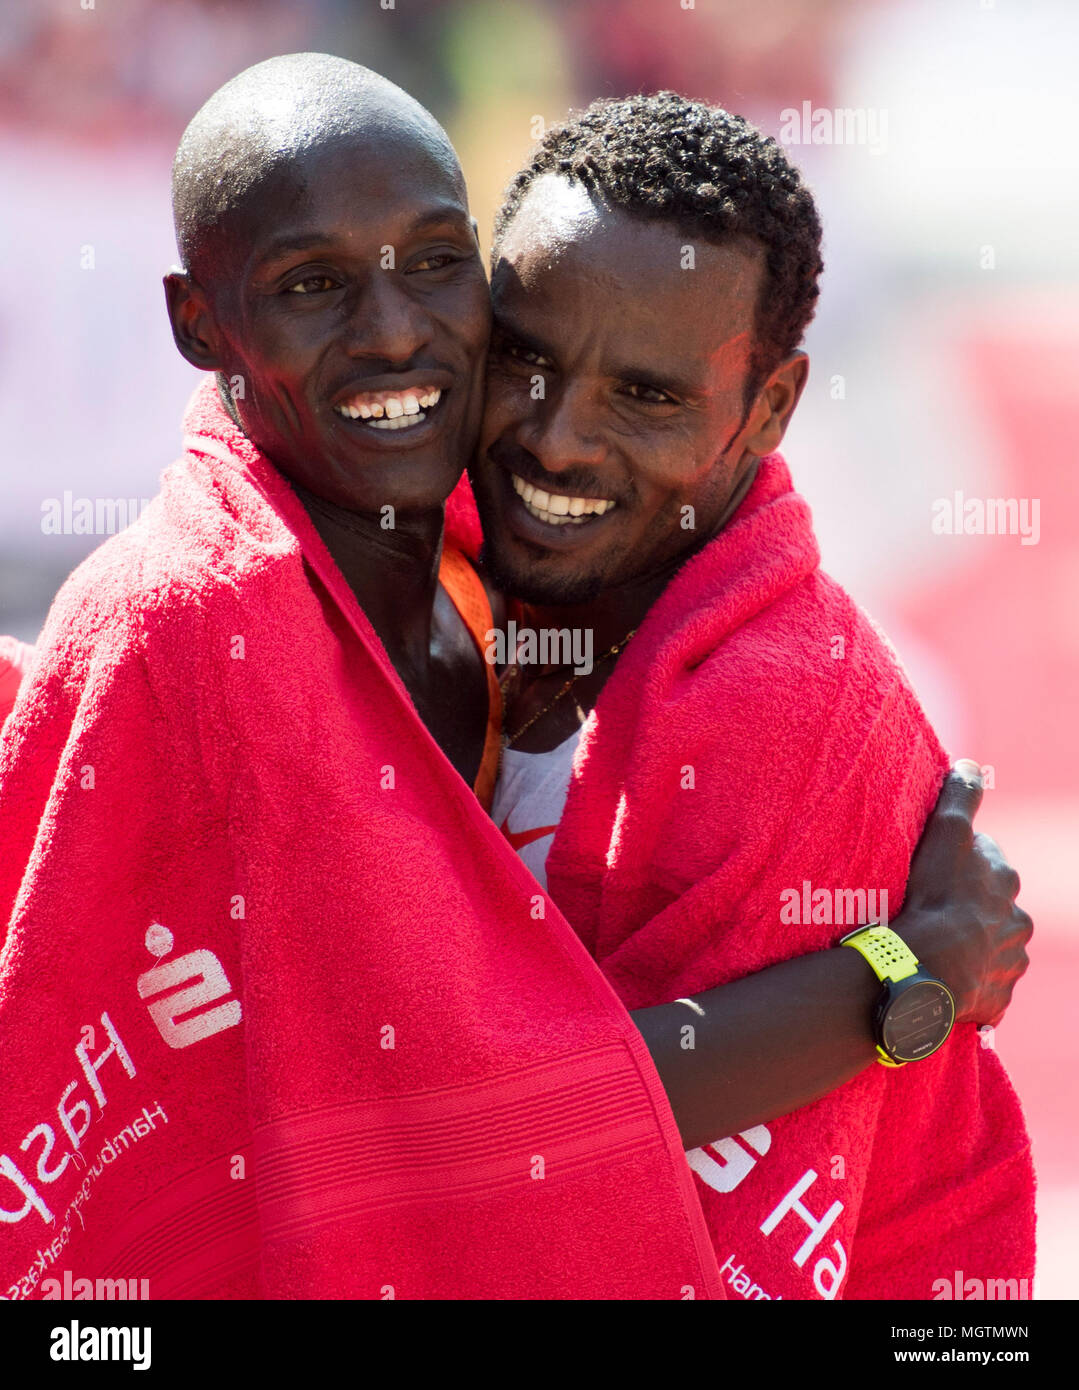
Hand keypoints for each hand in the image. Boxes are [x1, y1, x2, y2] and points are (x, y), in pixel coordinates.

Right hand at [897, 760, 1031, 1025]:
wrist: (929, 965)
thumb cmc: (936, 896)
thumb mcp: (947, 834)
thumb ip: (961, 796)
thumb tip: (971, 764)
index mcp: (1007, 883)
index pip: (986, 864)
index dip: (960, 865)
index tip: (935, 871)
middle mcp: (1017, 924)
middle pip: (993, 908)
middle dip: (971, 908)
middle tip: (932, 910)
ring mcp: (1007, 965)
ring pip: (992, 950)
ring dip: (971, 948)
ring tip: (935, 948)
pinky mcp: (994, 1000)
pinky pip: (983, 991)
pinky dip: (969, 985)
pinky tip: (943, 979)